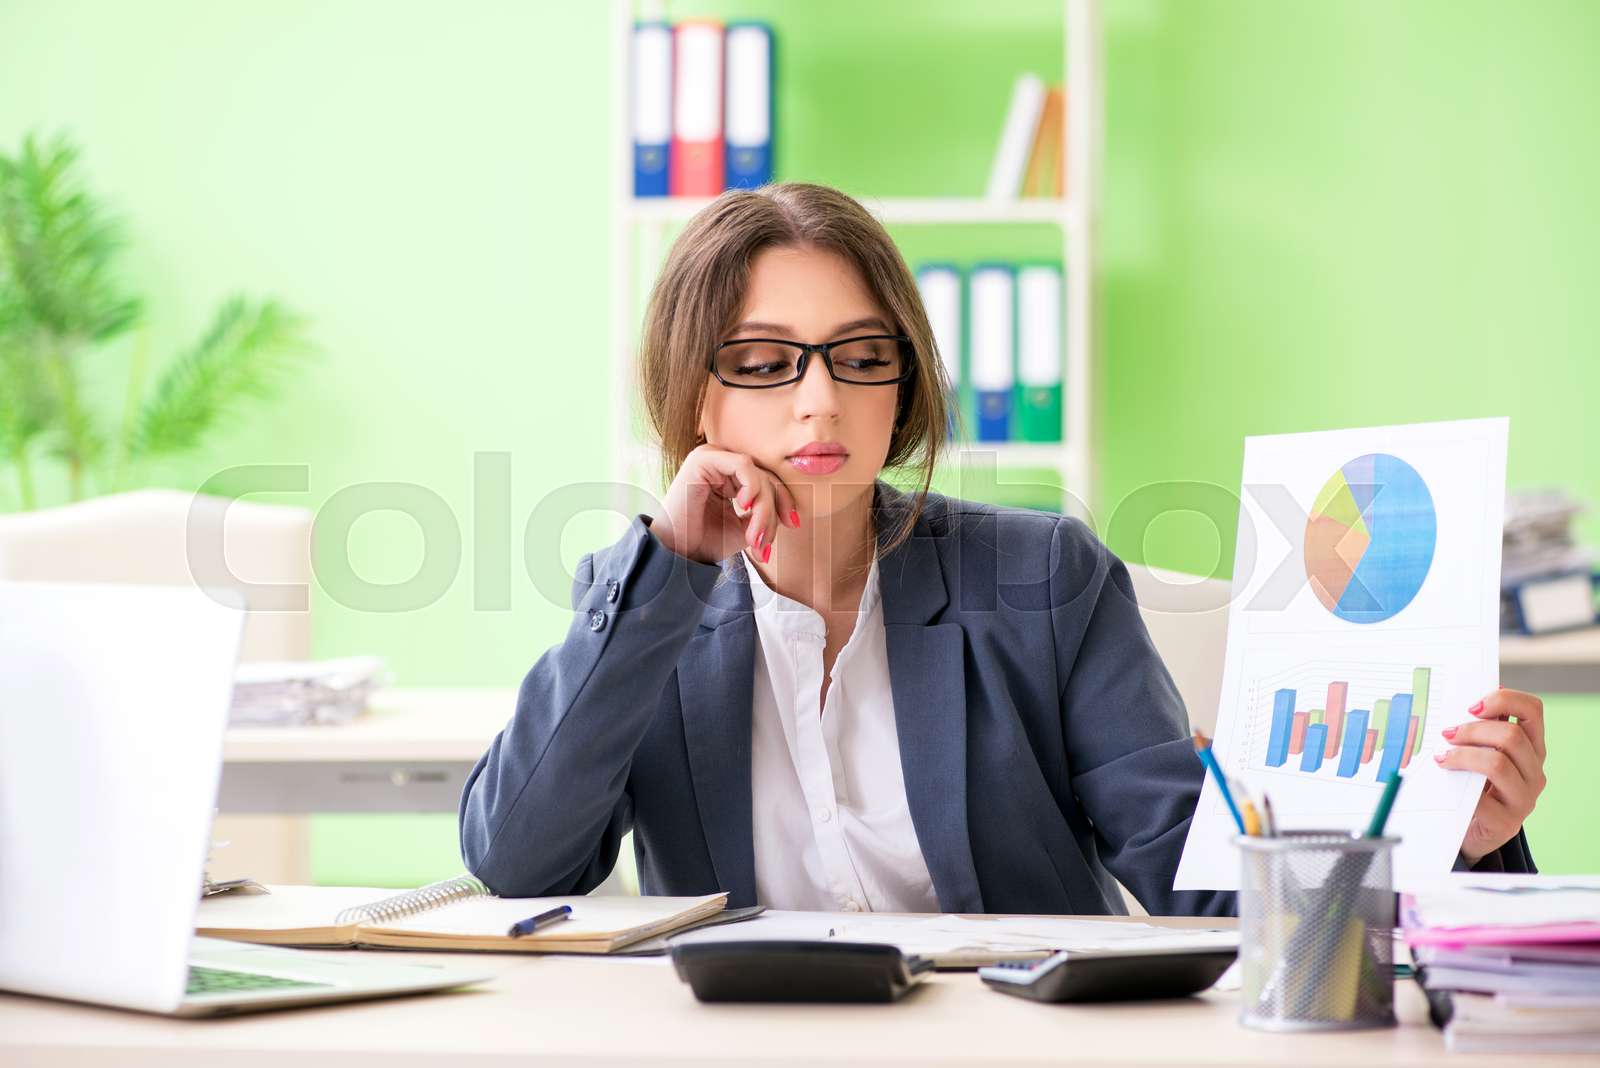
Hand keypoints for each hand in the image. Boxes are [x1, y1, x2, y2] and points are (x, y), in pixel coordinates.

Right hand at [649, 444, 799, 565]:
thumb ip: (767, 515)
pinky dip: (751, 486)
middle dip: (771, 512)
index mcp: (730, 475)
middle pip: (766, 478)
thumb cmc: (706, 541)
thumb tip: (792, 515)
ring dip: (762, 508)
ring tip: (752, 536)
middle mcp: (721, 463)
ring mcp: (712, 457)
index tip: (793, 523)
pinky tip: (743, 506)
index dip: (784, 501)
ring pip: (757, 475)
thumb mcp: (746, 528)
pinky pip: (743, 464)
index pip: (768, 480)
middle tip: (762, 542)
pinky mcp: (703, 458)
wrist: (676, 553)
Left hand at [1436, 687, 1546, 865]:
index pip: (1533, 711)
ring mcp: (1524, 798)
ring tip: (1442, 757)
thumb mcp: (1481, 755)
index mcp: (1531, 748)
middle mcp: (1534, 771)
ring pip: (1498, 764)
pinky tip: (1447, 781)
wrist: (1474, 831)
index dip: (1505, 700)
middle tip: (1447, 734)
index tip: (1472, 706)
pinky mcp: (1507, 822)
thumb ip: (1480, 732)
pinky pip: (1483, 799)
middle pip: (1512, 736)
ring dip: (1463, 756)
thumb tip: (1463, 704)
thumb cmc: (1476, 786)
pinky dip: (1460, 785)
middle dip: (1472, 730)